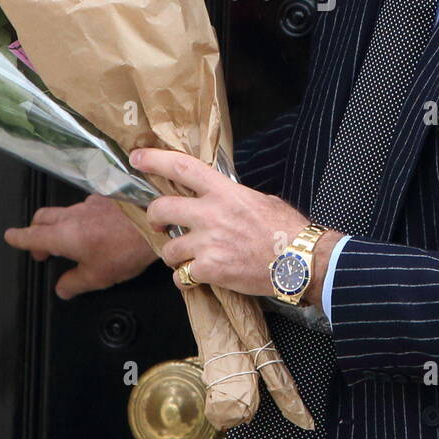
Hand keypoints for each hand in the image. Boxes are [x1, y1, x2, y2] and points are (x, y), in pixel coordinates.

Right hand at [4, 194, 157, 299]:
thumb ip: (75, 283)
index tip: (10, 237)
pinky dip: (81, 217)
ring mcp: (89, 204)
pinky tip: (94, 227)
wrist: (154, 220)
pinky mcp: (106, 198)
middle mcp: (73, 215)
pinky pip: (85, 206)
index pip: (31, 236)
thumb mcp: (98, 276)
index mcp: (63, 235)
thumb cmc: (127, 247)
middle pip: (42, 218)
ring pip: (64, 211)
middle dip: (35, 231)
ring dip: (59, 224)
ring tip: (69, 241)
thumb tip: (62, 288)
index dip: (18, 238)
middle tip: (40, 248)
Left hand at [131, 147, 334, 302]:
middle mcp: (212, 214)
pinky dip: (186, 280)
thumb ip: (232, 198)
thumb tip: (219, 199)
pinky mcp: (210, 270)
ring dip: (175, 256)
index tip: (137, 158)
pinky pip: (181, 277)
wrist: (301, 262)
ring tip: (190, 259)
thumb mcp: (260, 200)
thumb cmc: (287, 231)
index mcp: (225, 192)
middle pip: (162, 209)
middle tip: (159, 224)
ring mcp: (209, 243)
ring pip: (169, 249)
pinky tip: (199, 278)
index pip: (183, 168)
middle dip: (154, 217)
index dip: (156, 160)